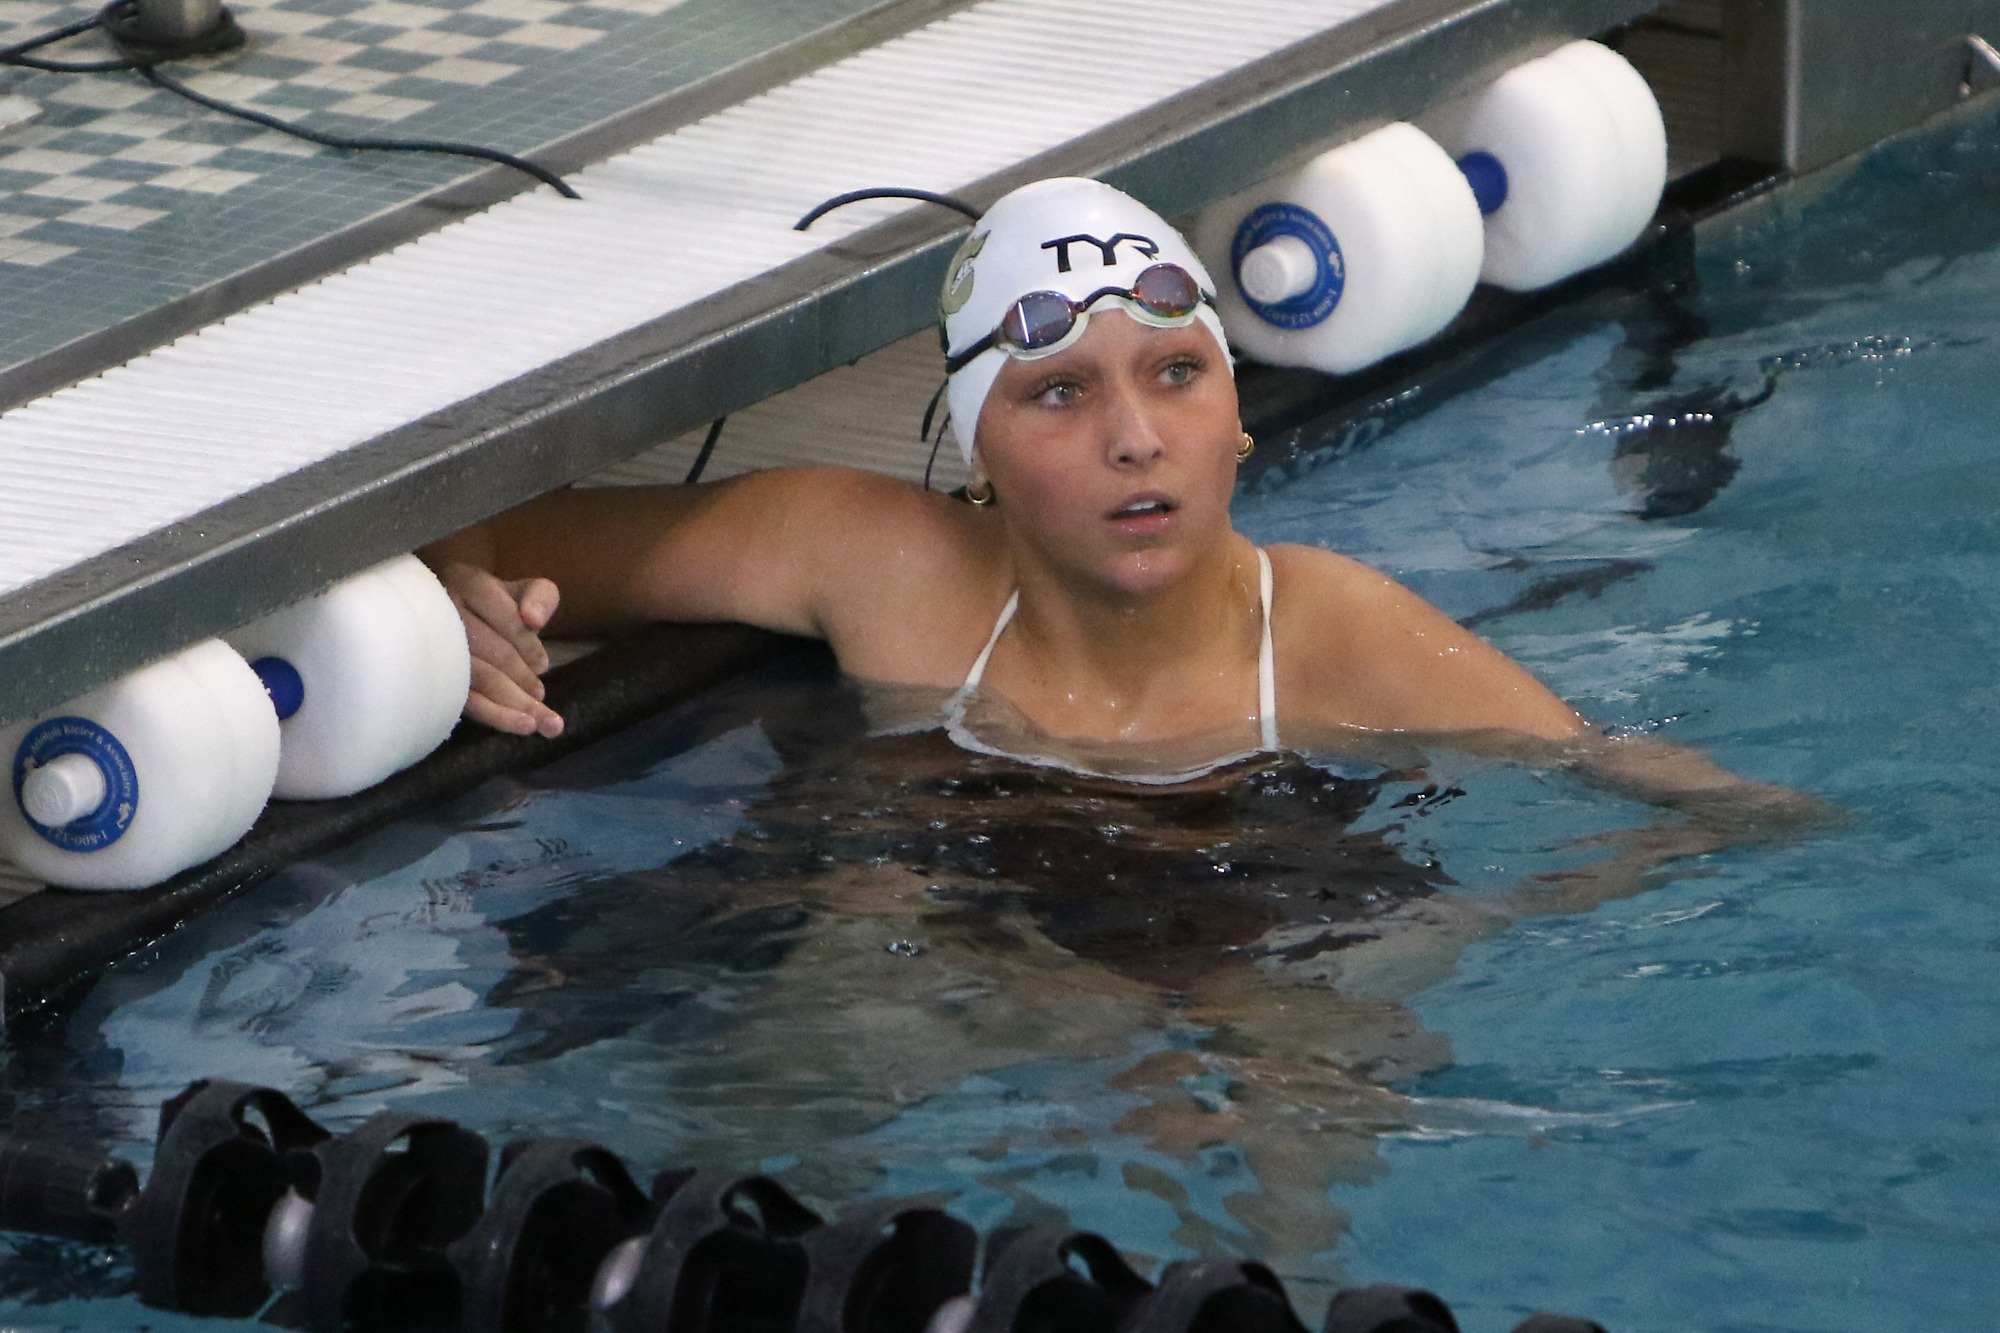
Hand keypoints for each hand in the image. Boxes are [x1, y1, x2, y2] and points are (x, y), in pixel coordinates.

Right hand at [437, 561, 564, 737]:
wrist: (453, 616)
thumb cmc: (495, 605)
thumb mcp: (523, 592)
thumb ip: (541, 597)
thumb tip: (533, 620)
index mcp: (469, 583)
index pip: (502, 614)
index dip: (525, 643)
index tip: (542, 666)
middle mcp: (444, 610)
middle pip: (487, 650)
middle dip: (521, 680)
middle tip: (547, 702)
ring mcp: (433, 643)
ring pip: (474, 677)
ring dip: (512, 704)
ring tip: (542, 723)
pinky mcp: (432, 674)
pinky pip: (462, 698)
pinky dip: (494, 715)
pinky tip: (519, 725)